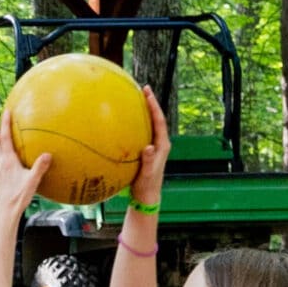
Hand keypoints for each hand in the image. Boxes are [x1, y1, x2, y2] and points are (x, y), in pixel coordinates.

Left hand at [0, 110, 51, 229]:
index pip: (4, 138)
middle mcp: (0, 163)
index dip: (4, 124)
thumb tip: (47, 154)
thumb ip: (39, 167)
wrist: (5, 211)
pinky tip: (4, 153)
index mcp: (7, 161)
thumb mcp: (32, 181)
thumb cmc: (18, 197)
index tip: (5, 111)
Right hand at [130, 87, 170, 209]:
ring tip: (136, 100)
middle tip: (143, 89)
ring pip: (149, 124)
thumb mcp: (147, 173)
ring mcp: (153, 146)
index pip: (159, 121)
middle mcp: (159, 143)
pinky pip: (141, 132)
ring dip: (144, 112)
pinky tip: (125, 122)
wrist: (147, 196)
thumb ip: (149, 160)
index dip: (154, 106)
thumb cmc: (146, 185)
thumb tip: (148, 147)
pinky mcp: (146, 151)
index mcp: (162, 145)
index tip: (148, 94)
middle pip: (156, 118)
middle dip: (150, 104)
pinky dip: (136, 124)